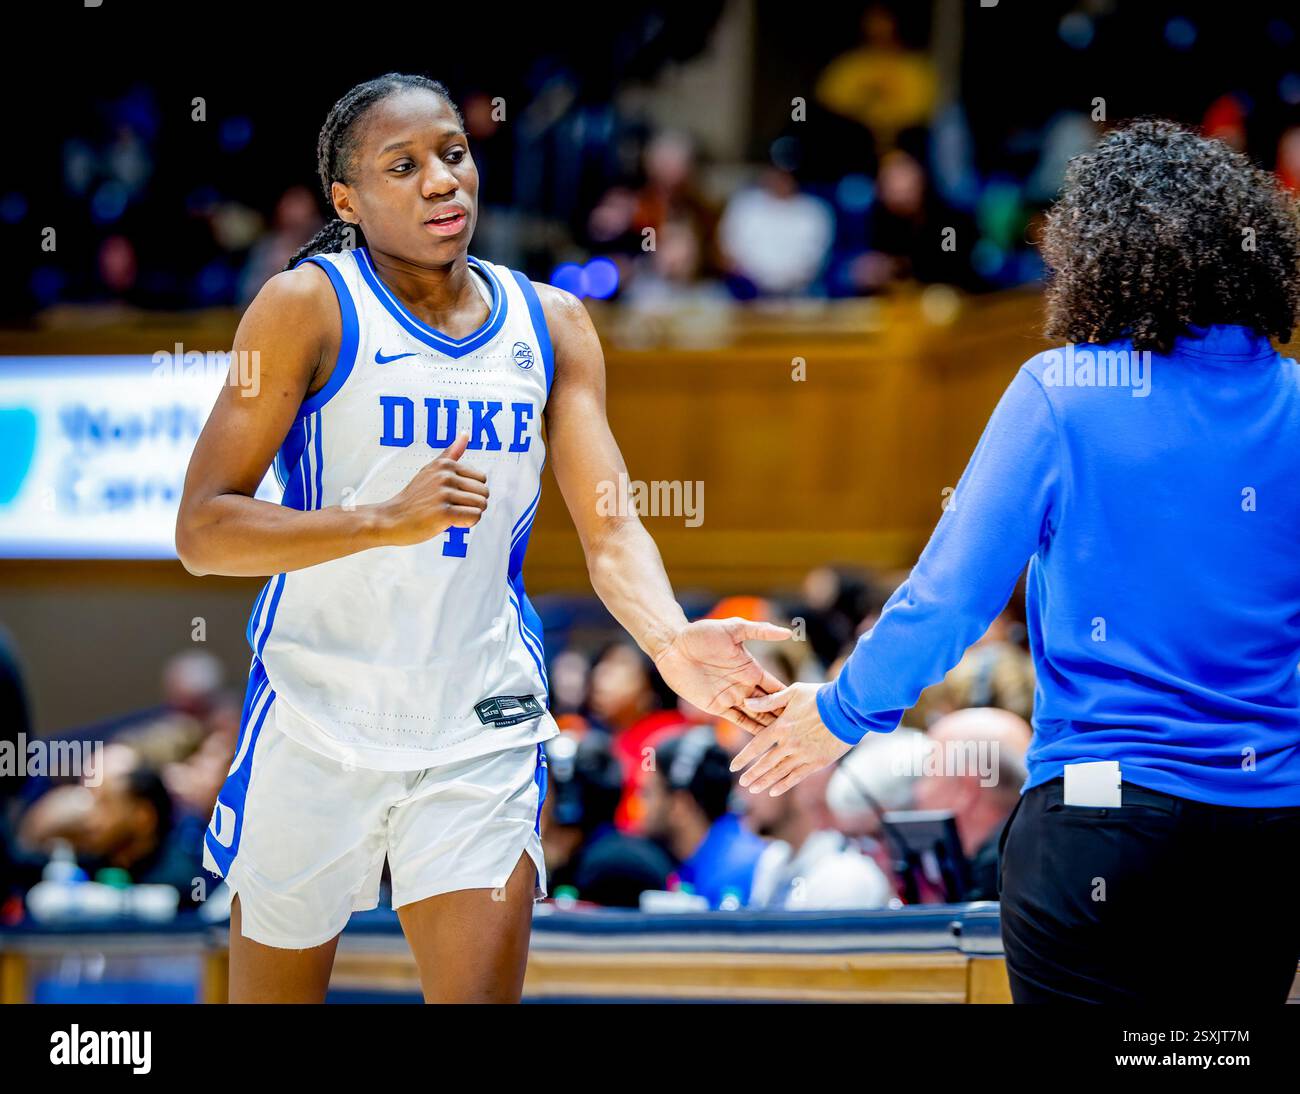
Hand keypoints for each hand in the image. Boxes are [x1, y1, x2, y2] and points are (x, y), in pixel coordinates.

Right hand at [378, 432, 488, 546]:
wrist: (391, 519)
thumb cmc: (413, 498)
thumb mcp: (430, 470)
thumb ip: (450, 453)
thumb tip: (465, 433)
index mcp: (445, 465)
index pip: (481, 478)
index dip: (471, 492)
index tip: (453, 496)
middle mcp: (445, 476)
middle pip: (484, 492)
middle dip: (473, 504)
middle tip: (452, 507)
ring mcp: (444, 494)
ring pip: (481, 505)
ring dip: (470, 514)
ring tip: (450, 515)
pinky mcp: (444, 513)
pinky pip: (474, 517)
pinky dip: (467, 523)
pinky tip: (451, 523)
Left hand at [652, 617, 791, 733]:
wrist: (673, 646)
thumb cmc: (701, 633)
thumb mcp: (732, 629)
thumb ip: (759, 631)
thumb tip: (788, 632)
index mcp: (752, 669)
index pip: (777, 688)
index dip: (791, 699)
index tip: (810, 711)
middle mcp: (745, 685)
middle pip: (770, 707)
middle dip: (785, 719)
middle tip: (805, 733)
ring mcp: (731, 697)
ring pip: (756, 717)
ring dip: (770, 729)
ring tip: (789, 742)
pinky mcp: (716, 706)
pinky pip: (737, 721)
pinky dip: (750, 731)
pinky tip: (763, 743)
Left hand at [731, 682, 850, 795]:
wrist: (848, 709)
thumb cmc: (820, 696)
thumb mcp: (793, 692)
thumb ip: (769, 700)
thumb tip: (746, 703)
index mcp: (781, 727)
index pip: (756, 746)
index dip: (743, 757)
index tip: (733, 767)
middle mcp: (789, 744)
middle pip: (765, 763)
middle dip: (752, 774)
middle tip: (742, 783)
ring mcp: (803, 755)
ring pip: (779, 772)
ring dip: (764, 782)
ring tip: (753, 789)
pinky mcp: (817, 762)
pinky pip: (796, 776)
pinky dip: (784, 785)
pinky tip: (774, 791)